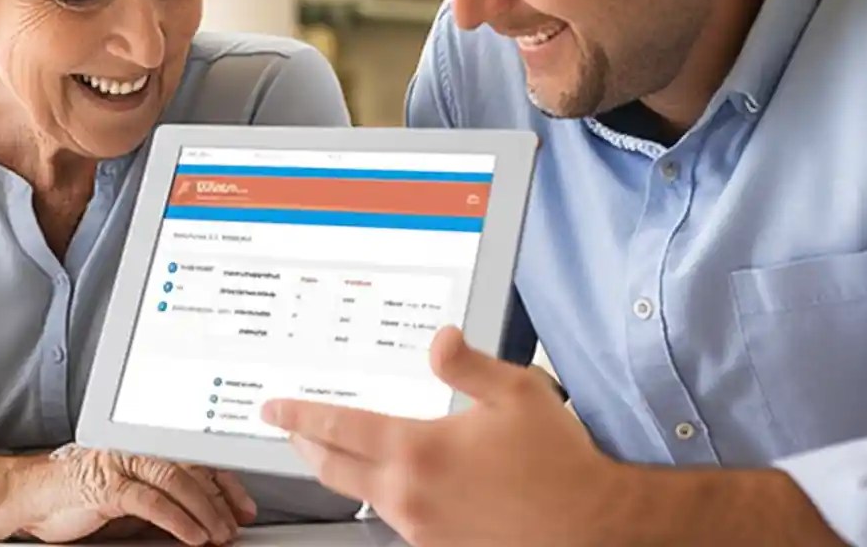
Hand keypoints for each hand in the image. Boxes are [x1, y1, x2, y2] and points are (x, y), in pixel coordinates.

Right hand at [12, 445, 257, 544]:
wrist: (32, 496)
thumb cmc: (78, 496)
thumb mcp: (130, 501)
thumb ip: (163, 501)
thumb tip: (203, 517)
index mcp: (147, 449)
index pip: (198, 461)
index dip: (226, 485)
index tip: (244, 508)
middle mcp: (139, 449)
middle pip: (194, 470)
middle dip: (221, 501)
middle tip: (236, 526)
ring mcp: (123, 462)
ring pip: (178, 481)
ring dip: (204, 511)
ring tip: (219, 534)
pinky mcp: (107, 483)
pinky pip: (151, 501)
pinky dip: (177, 520)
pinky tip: (191, 535)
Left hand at [261, 327, 629, 546]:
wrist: (592, 526)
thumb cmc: (559, 462)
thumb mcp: (515, 392)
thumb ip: (466, 363)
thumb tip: (437, 340)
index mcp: (419, 450)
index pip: (336, 428)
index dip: (298, 416)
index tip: (274, 409)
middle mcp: (409, 493)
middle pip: (332, 467)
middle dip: (304, 445)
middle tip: (290, 429)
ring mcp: (420, 527)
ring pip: (360, 494)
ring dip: (339, 470)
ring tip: (337, 450)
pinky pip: (391, 517)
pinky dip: (378, 494)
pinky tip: (393, 481)